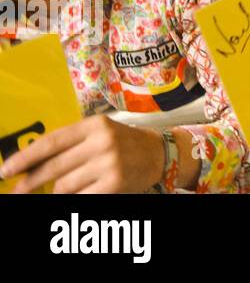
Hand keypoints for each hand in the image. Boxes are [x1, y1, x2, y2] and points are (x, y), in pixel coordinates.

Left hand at [0, 115, 162, 193]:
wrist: (160, 154)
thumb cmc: (123, 144)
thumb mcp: (99, 133)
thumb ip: (70, 143)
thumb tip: (31, 163)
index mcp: (94, 125)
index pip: (50, 142)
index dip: (24, 158)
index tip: (6, 170)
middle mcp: (102, 142)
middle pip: (52, 167)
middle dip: (30, 182)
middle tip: (16, 191)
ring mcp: (109, 163)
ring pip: (63, 186)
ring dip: (55, 192)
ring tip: (55, 192)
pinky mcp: (114, 183)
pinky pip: (79, 197)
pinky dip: (71, 198)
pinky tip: (71, 196)